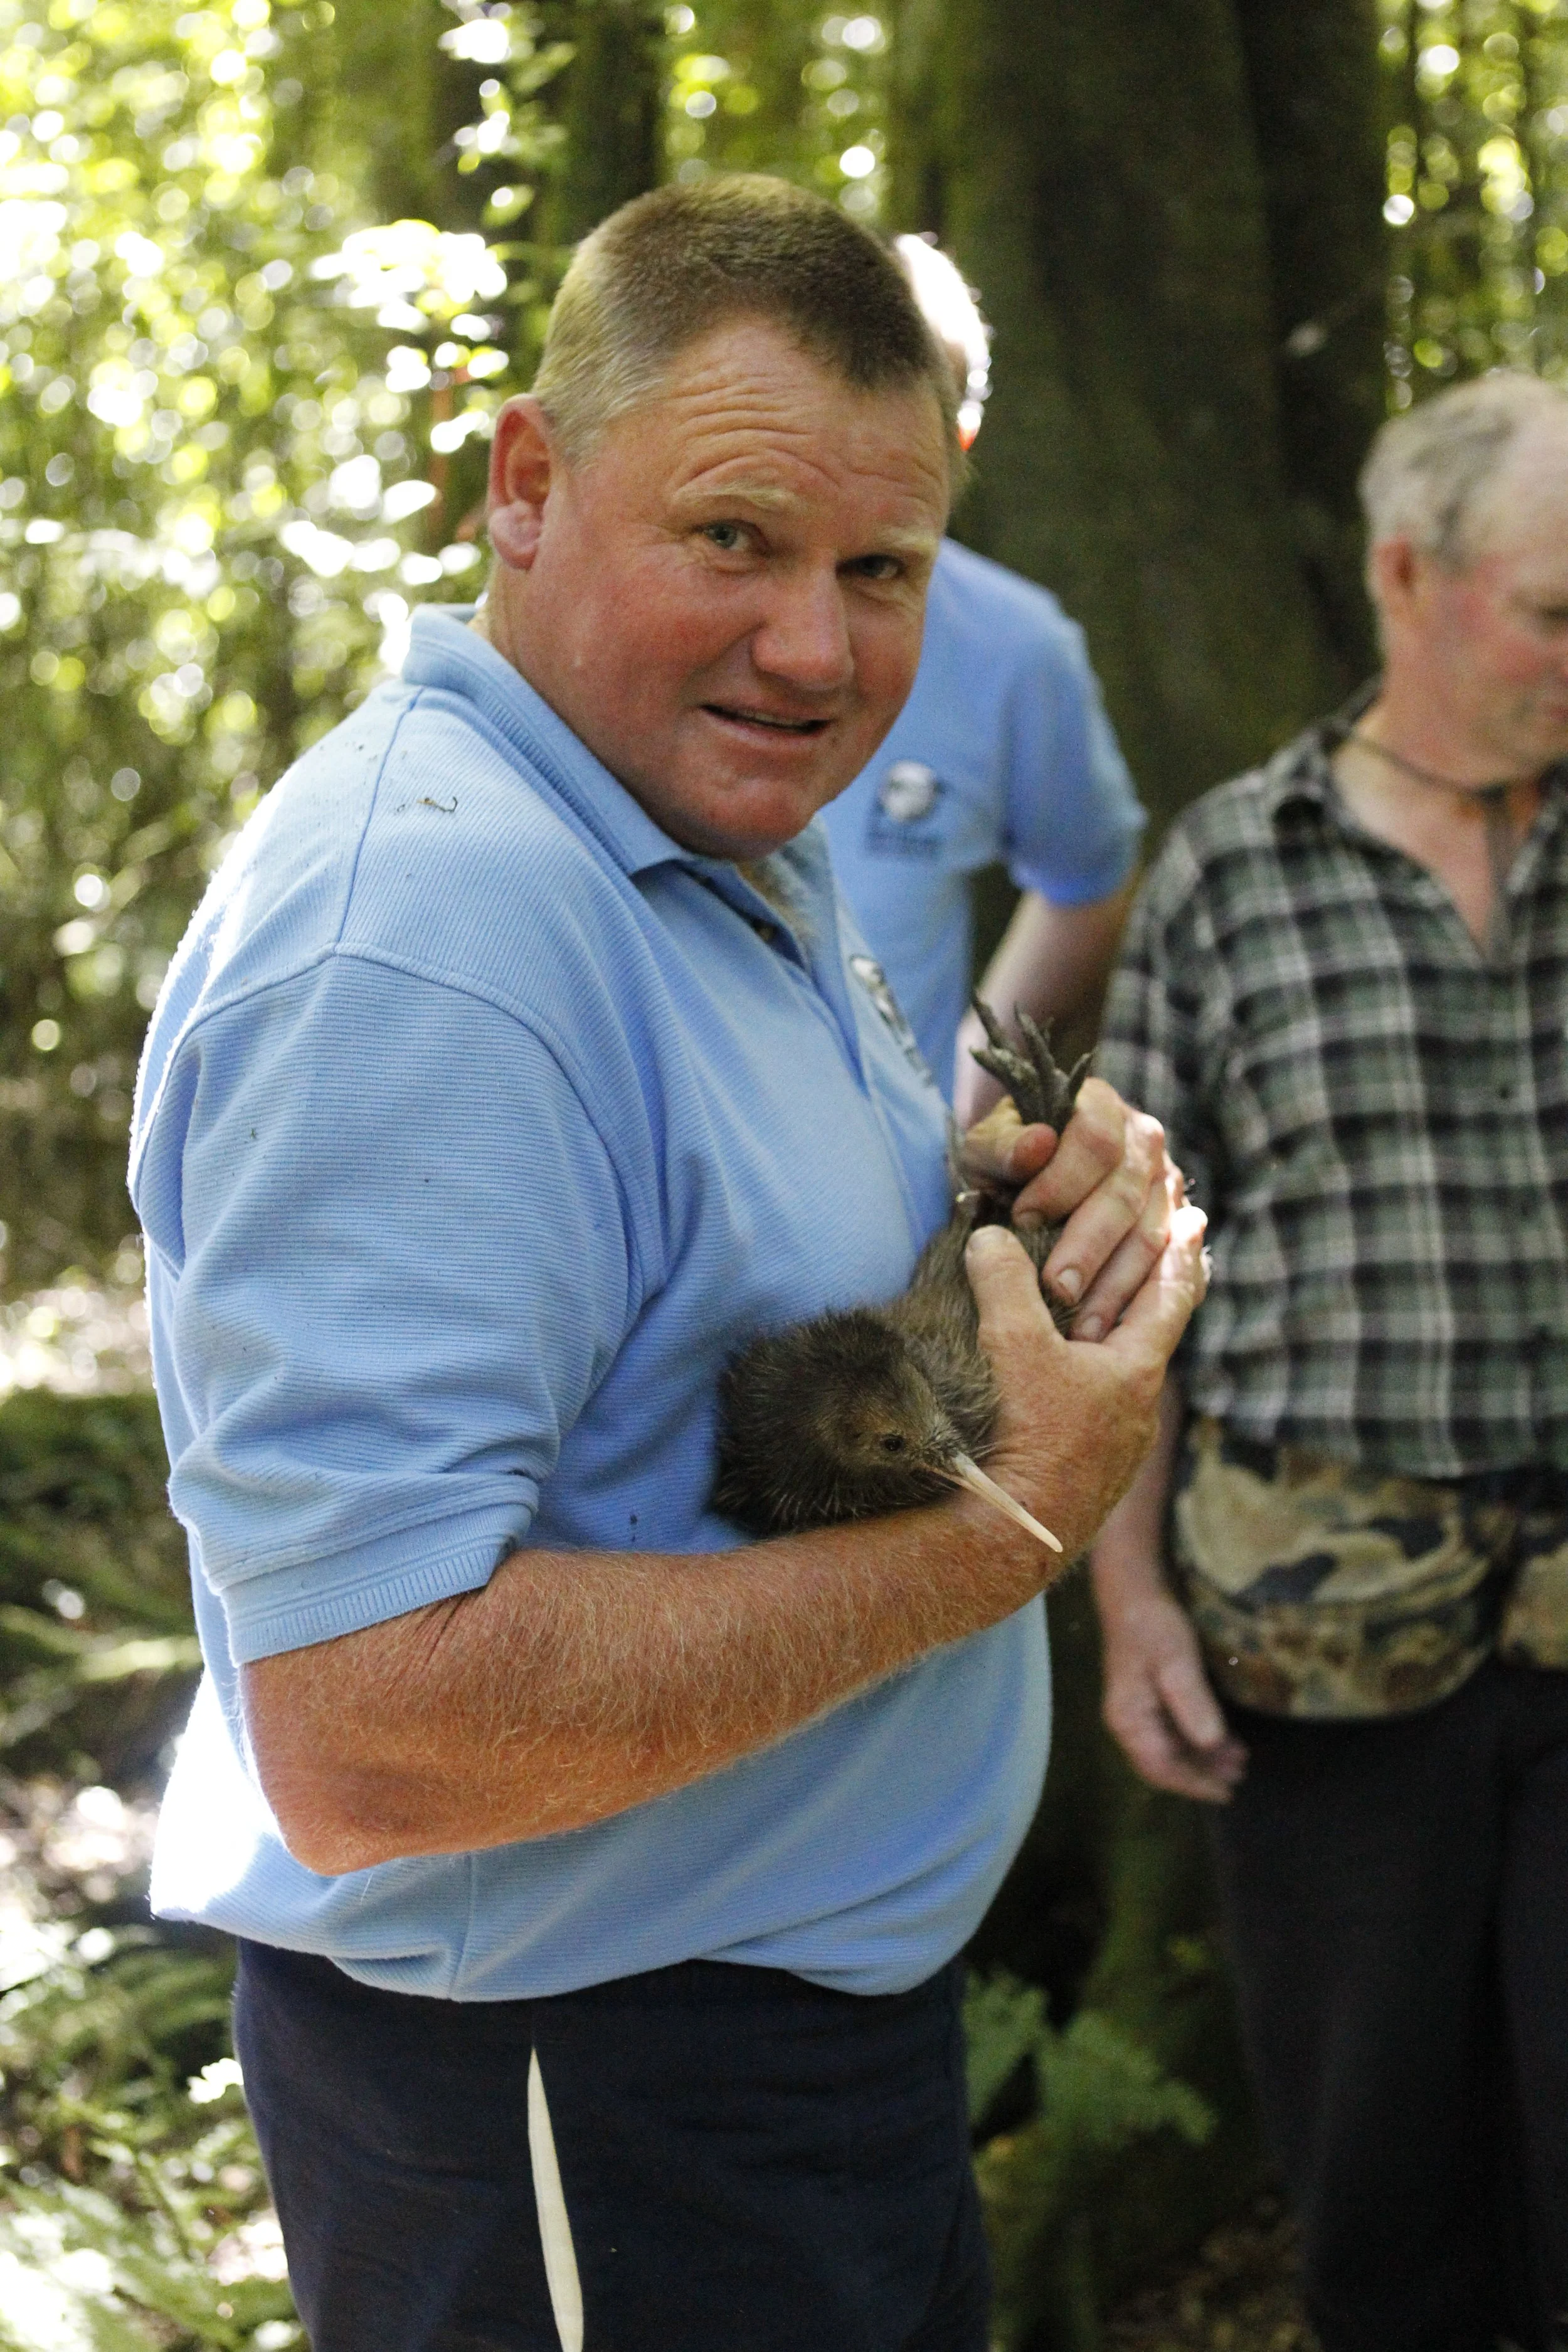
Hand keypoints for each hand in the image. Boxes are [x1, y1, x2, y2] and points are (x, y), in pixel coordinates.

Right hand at [960, 1203, 1207, 1565]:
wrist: (1011, 1538)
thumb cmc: (1024, 1436)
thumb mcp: (1013, 1343)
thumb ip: (1004, 1281)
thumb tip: (989, 1237)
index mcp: (1136, 1374)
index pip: (1170, 1299)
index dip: (1180, 1256)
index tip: (1195, 1221)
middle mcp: (1138, 1414)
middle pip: (1149, 1339)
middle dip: (1146, 1296)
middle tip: (1154, 1258)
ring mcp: (1116, 1453)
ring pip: (1119, 1383)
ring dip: (1111, 1347)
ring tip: (1097, 1320)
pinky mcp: (1087, 1480)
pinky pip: (1094, 1418)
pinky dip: (1084, 1388)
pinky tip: (1059, 1391)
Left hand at [961, 1079, 1179, 1340]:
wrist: (1026, 1183)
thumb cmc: (1003, 1164)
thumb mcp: (987, 1151)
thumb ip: (1004, 1147)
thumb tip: (1037, 1144)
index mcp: (1101, 1107)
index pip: (1096, 1141)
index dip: (1061, 1183)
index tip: (1023, 1219)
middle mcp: (1144, 1141)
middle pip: (1127, 1195)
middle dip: (1089, 1247)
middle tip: (1055, 1288)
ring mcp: (1165, 1184)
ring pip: (1152, 1236)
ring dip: (1115, 1285)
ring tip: (1079, 1325)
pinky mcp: (1173, 1226)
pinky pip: (1170, 1267)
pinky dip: (1141, 1300)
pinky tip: (1114, 1328)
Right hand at [1099, 1581, 1246, 1803]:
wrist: (1134, 1591)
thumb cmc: (1153, 1626)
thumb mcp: (1177, 1662)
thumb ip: (1193, 1704)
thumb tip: (1211, 1744)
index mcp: (1129, 1719)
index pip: (1161, 1768)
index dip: (1193, 1784)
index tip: (1225, 1792)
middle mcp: (1129, 1722)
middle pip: (1165, 1764)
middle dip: (1202, 1773)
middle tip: (1240, 1774)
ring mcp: (1139, 1711)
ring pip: (1172, 1749)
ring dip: (1204, 1758)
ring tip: (1239, 1759)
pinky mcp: (1150, 1698)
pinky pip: (1174, 1732)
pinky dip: (1199, 1740)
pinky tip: (1223, 1739)